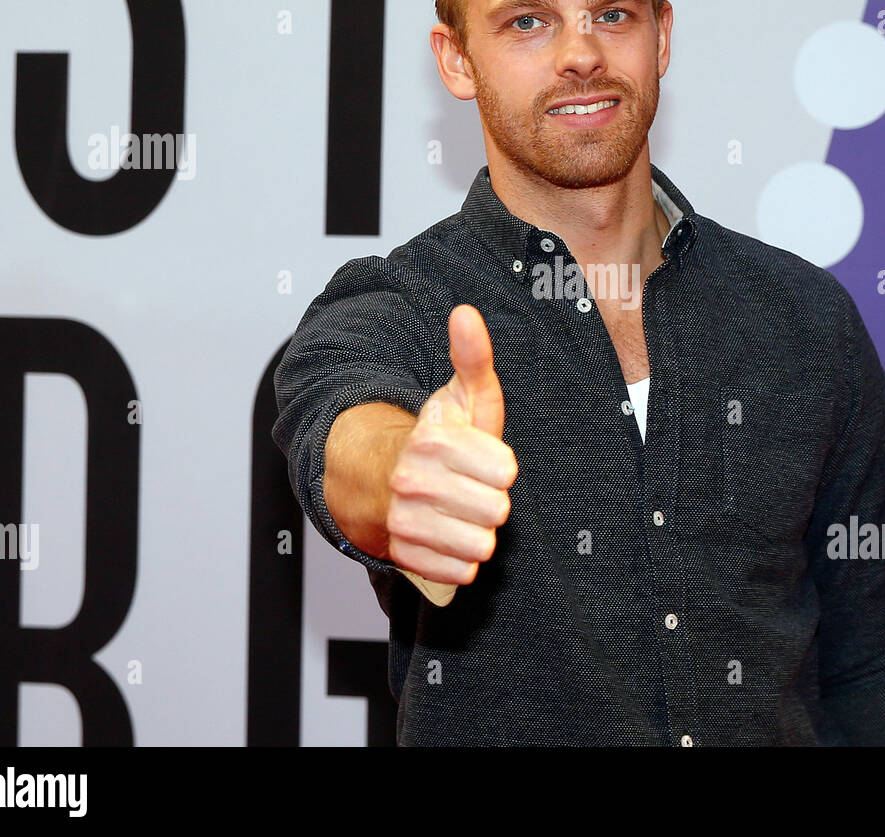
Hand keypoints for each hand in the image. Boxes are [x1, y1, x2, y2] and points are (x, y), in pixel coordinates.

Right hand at [384, 304, 517, 585]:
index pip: (506, 472)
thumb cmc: (439, 440)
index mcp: (433, 441)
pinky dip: (460, 558)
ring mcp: (405, 523)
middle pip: (498, 511)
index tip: (482, 459)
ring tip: (459, 510)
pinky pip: (463, 572)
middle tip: (470, 486)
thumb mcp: (462, 397)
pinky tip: (447, 535)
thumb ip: (473, 357)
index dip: (500, 466)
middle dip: (491, 500)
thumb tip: (466, 313)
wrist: (378, 480)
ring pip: (482, 545)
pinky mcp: (404, 557)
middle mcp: (412, 482)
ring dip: (477, 530)